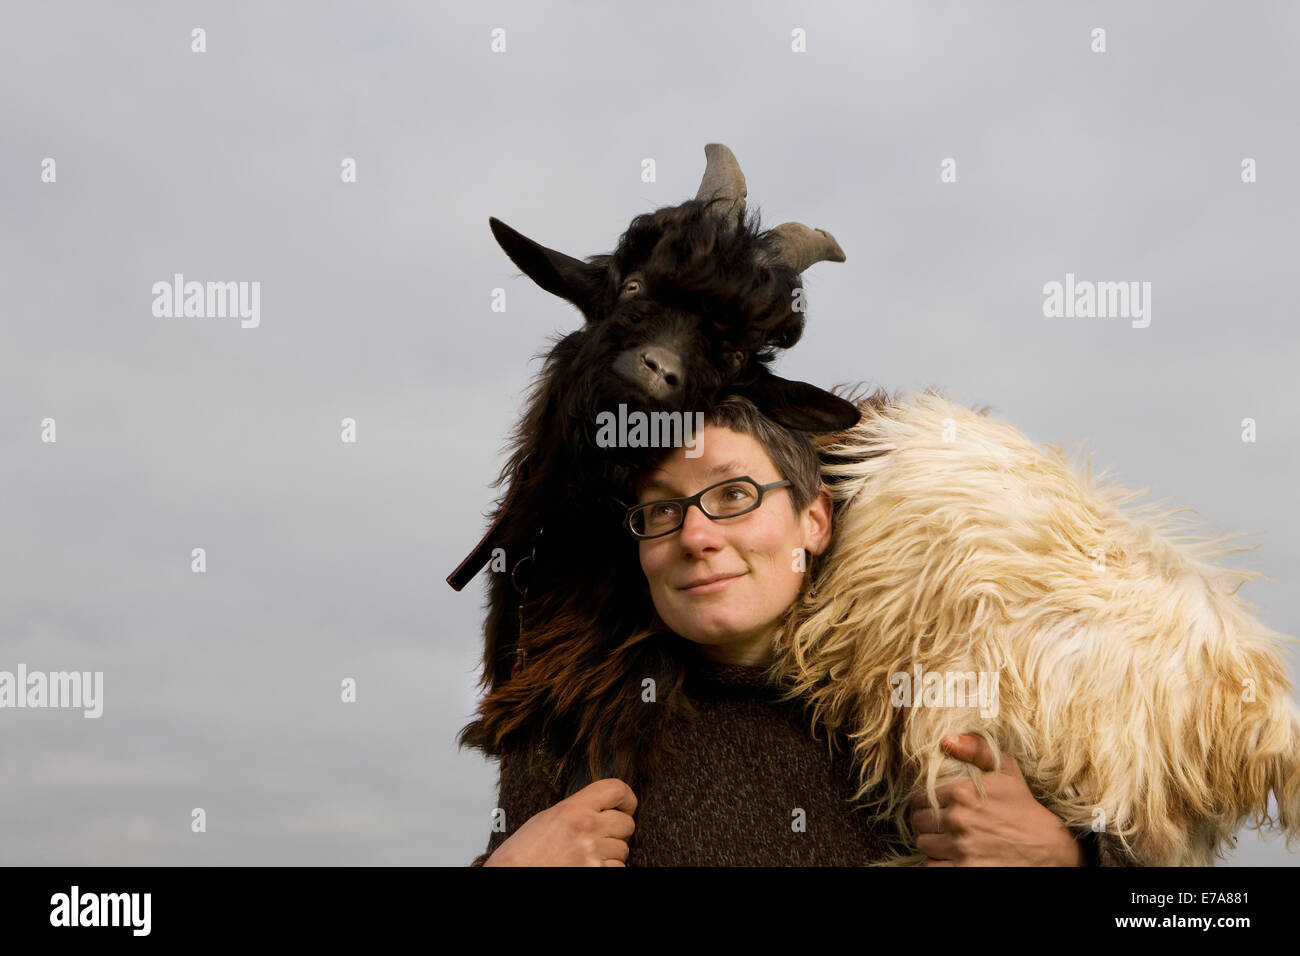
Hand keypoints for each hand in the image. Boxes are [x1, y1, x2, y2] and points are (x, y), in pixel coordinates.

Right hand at [483, 778, 637, 866]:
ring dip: (611, 854)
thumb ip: (577, 810)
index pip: (616, 789)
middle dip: (617, 831)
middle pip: (626, 823)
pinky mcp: (596, 873)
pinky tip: (588, 866)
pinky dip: (607, 869)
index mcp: (574, 808)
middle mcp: (587, 828)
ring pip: (623, 849)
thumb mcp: (547, 818)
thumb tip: (602, 809)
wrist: (512, 874)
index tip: (626, 806)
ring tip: (587, 855)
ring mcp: (593, 853)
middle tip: (602, 837)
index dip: (626, 798)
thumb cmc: (522, 853)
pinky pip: (618, 868)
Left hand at [909, 734, 1084, 865]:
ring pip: (923, 843)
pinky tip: (950, 856)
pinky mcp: (964, 870)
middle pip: (918, 820)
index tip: (934, 802)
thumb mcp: (1006, 769)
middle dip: (927, 819)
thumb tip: (946, 740)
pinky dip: (937, 862)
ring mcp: (961, 848)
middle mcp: (958, 820)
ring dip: (931, 841)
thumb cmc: (1023, 807)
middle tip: (941, 821)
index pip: (918, 794)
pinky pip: (930, 866)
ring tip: (946, 838)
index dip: (923, 798)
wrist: (1048, 848)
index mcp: (962, 792)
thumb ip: (976, 748)